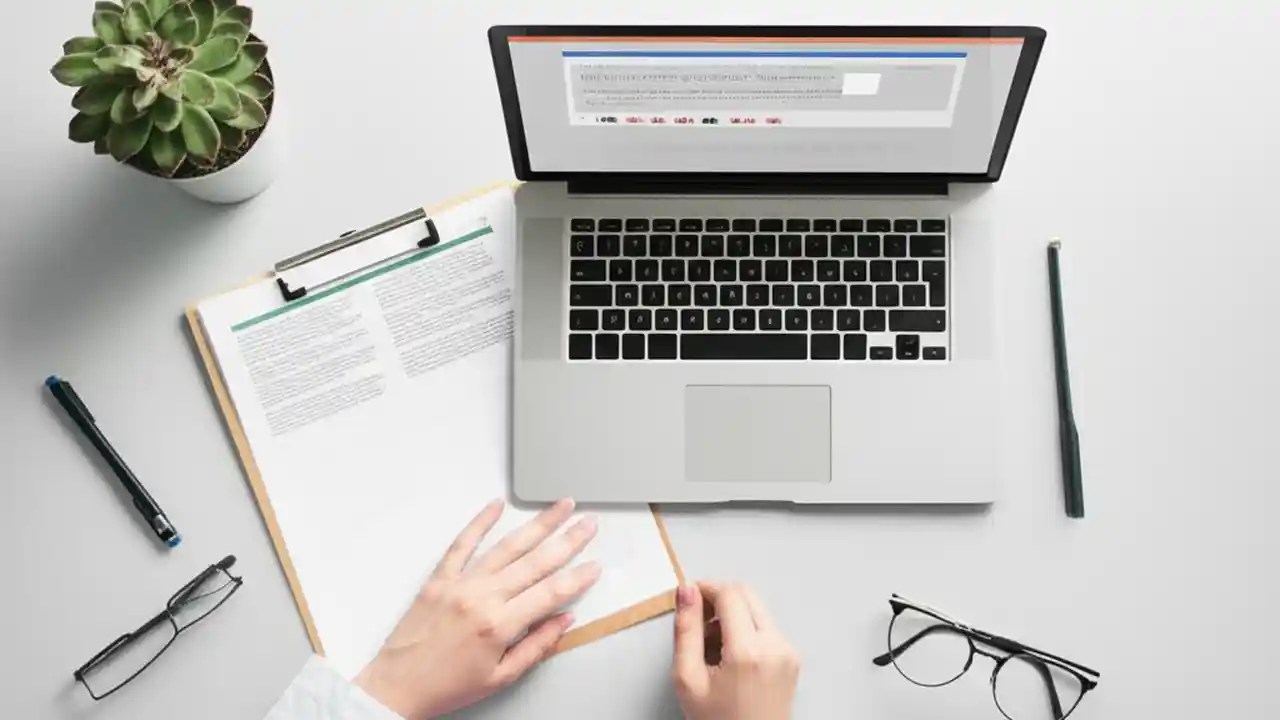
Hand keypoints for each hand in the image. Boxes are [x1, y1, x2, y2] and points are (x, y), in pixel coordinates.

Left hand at [355, 498, 600, 718]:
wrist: (396, 687)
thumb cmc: (447, 687)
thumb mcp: (501, 677)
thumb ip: (536, 646)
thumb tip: (564, 620)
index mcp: (500, 625)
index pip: (551, 593)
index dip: (577, 578)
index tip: (595, 565)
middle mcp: (482, 598)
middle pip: (535, 562)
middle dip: (567, 540)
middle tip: (589, 523)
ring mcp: (459, 584)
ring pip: (507, 546)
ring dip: (537, 524)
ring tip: (559, 507)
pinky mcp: (439, 579)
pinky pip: (462, 544)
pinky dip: (480, 522)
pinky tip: (497, 505)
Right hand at [672, 582, 799, 719]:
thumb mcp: (687, 679)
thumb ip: (685, 630)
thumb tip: (686, 593)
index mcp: (749, 652)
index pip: (730, 594)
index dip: (706, 589)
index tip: (690, 598)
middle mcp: (775, 646)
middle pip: (747, 594)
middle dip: (719, 599)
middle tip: (699, 622)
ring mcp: (788, 652)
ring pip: (757, 608)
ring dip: (732, 614)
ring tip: (712, 647)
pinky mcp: (792, 657)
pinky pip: (767, 626)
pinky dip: (745, 629)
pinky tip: (729, 656)